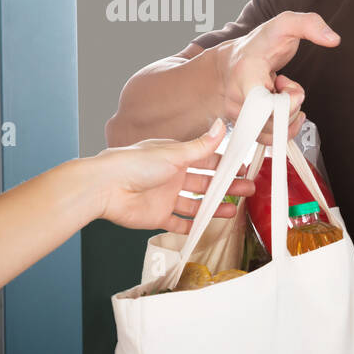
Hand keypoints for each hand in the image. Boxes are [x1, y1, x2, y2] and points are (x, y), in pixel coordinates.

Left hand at [92, 119, 255, 232]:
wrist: (106, 188)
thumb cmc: (134, 164)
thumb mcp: (174, 153)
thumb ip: (201, 145)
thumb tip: (220, 125)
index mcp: (175, 156)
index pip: (206, 159)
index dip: (225, 165)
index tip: (244, 169)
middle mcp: (172, 175)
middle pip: (205, 182)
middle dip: (226, 187)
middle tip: (247, 190)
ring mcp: (165, 196)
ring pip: (196, 203)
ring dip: (214, 207)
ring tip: (233, 211)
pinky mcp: (157, 215)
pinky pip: (179, 222)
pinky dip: (192, 226)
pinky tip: (207, 228)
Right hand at [214, 11, 339, 144]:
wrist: (230, 61)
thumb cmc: (258, 45)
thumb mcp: (284, 25)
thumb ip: (309, 24)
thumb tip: (333, 39)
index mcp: (246, 72)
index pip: (262, 103)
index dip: (284, 104)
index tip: (290, 88)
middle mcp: (237, 96)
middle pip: (274, 120)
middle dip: (292, 104)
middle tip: (285, 84)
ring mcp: (238, 114)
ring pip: (273, 131)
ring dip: (287, 114)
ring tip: (279, 94)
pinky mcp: (243, 126)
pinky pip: (269, 139)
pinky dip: (283, 128)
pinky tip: (285, 111)